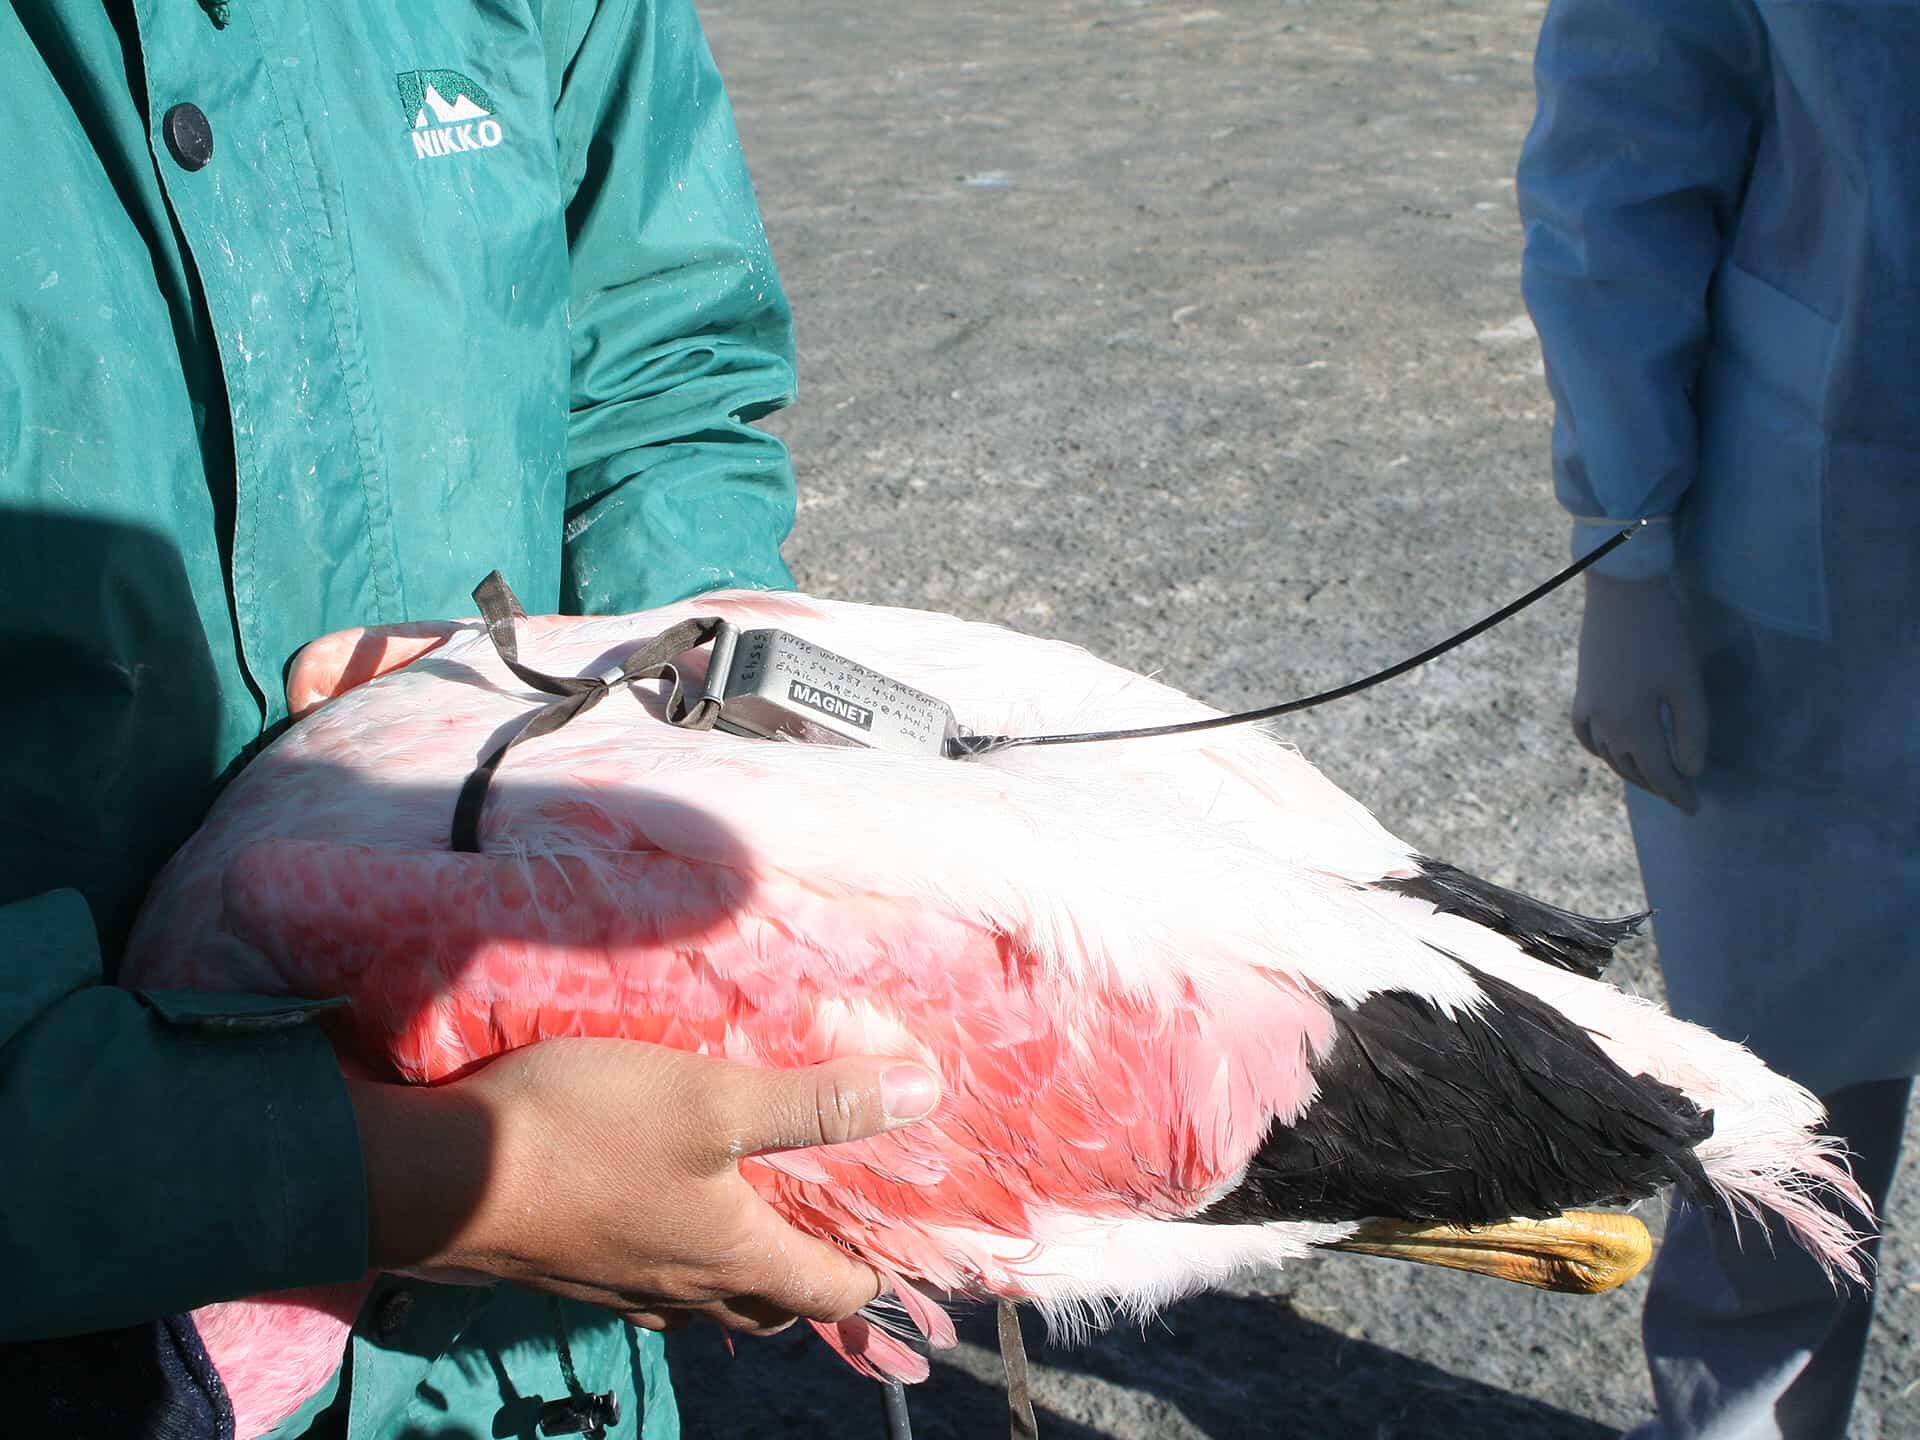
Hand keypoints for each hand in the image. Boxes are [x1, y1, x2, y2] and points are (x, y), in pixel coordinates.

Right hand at [348, 1040, 939, 1333]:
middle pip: (769, 1304)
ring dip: (739, 1271)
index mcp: (736, 1257)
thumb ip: (818, 1103)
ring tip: (751, 1219)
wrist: (439, 1177)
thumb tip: (927, 1096)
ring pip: (704, 1298)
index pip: (832, 1292)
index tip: (893, 1246)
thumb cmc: (588, 1132)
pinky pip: (645, 1282)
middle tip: (828, 1227)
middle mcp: (685, 1289)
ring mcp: (620, 1288)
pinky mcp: (568, 1272)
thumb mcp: (717, 1099)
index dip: (872, 1273)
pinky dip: (674, 1259)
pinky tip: (656, 1214)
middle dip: (808, 1276)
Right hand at [1571, 573, 1708, 813]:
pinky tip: (1611, 752)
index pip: (1658, 772)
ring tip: (1654, 777)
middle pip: (1631, 768)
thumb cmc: (1663, 634)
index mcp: (1633, 723)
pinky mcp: (1583, 691)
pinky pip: (1586, 734)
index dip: (1678, 793)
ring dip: (1631, 770)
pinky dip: (1599, 749)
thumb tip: (1690, 770)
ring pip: (1609, 754)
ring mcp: (1589, 707)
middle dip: (1657, 785)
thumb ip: (1691, 731)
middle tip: (1680, 794)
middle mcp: (1605, 722)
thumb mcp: (1687, 684)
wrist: (1621, 592)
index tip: (1695, 808)